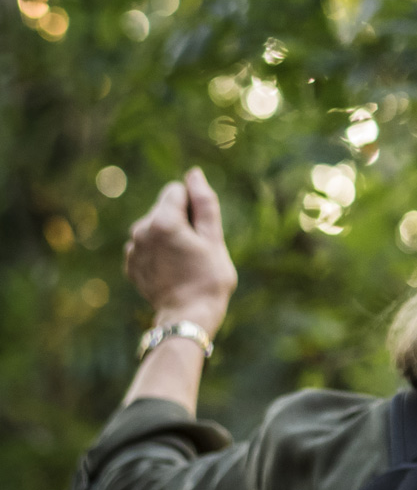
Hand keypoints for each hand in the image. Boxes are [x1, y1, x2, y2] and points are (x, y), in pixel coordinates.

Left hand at [124, 170, 237, 334]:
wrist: (188, 315)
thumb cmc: (208, 277)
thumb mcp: (214, 238)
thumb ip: (203, 202)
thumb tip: (194, 173)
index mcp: (162, 221)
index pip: (176, 190)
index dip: (194, 206)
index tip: (202, 230)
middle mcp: (141, 230)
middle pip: (163, 208)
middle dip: (180, 220)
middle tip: (196, 249)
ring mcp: (132, 248)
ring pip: (154, 227)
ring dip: (169, 236)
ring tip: (183, 261)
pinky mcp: (130, 263)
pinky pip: (146, 245)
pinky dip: (158, 251)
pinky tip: (171, 270)